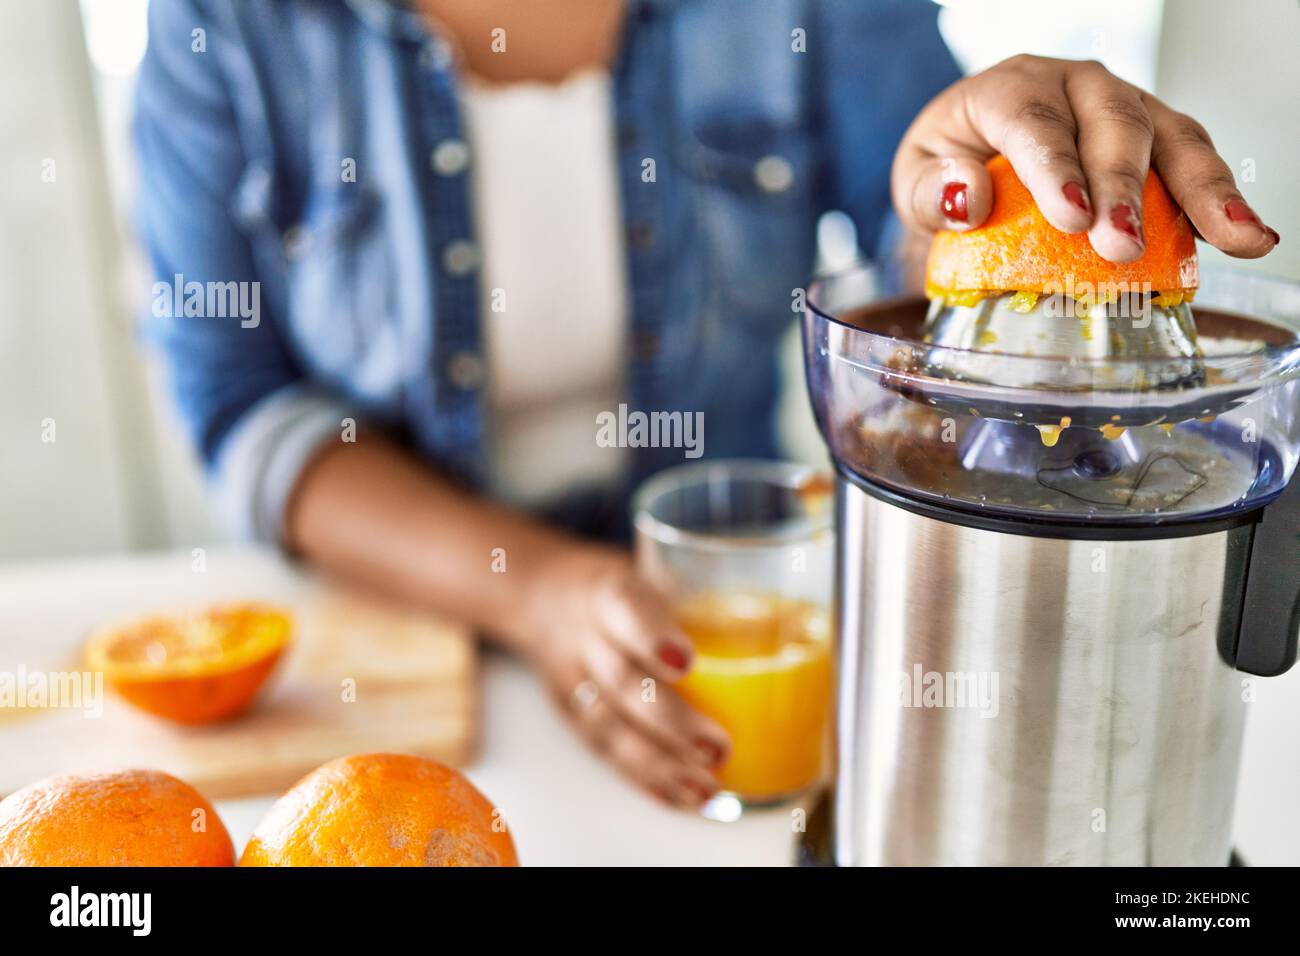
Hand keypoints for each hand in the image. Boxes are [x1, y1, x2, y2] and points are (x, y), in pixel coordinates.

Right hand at [516, 544, 729, 807]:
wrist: (541, 595)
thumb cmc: (616, 587)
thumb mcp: (650, 569)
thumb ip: (698, 596)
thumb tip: (786, 626)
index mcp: (610, 591)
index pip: (627, 611)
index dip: (653, 637)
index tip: (686, 661)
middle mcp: (587, 636)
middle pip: (623, 682)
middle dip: (672, 721)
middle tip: (718, 746)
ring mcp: (573, 678)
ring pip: (610, 727)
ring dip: (661, 763)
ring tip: (705, 785)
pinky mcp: (569, 713)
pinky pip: (604, 750)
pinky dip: (644, 777)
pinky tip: (679, 795)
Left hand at [892, 55, 1279, 261]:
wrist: (971, 160)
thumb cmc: (949, 167)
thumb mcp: (916, 179)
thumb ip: (930, 190)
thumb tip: (967, 195)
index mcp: (1010, 88)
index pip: (1034, 120)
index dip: (1055, 167)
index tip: (1070, 218)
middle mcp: (1075, 87)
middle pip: (1112, 122)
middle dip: (1123, 185)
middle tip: (1122, 245)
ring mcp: (1123, 109)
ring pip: (1171, 136)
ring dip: (1204, 190)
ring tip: (1236, 238)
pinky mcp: (1155, 141)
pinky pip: (1193, 164)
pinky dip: (1220, 202)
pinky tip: (1246, 239)